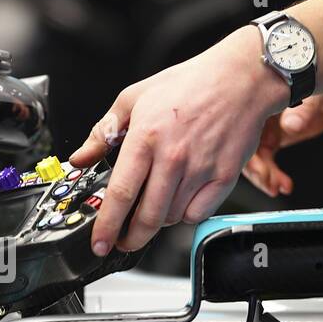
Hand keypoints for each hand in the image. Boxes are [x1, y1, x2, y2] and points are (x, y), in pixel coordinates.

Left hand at [70, 26, 287, 253]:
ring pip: (171, 217)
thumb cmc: (189, 84)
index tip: (99, 244)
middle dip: (131, 238)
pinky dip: (186, 213)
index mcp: (146, 137)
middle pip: (147, 217)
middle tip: (123, 240)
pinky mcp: (225, 176)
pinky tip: (180, 197)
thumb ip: (103, 131)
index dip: (107, 226)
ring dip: (158, 220)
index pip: (120, 194)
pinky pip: (198, 213)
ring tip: (153, 204)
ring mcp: (201, 169)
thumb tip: (80, 158)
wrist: (241, 77)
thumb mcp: (133, 97)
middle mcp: (174, 157)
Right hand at [242, 86, 322, 196]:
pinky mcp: (276, 138)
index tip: (260, 169)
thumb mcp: (316, 91)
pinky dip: (275, 176)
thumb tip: (292, 125)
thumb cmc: (321, 74)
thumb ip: (303, 110)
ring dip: (265, 177)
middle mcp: (256, 116)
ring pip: (255, 159)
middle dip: (257, 170)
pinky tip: (284, 185)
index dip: (248, 152)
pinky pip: (268, 162)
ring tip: (278, 187)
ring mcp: (264, 129)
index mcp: (256, 99)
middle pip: (244, 148)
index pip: (242, 129)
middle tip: (270, 183)